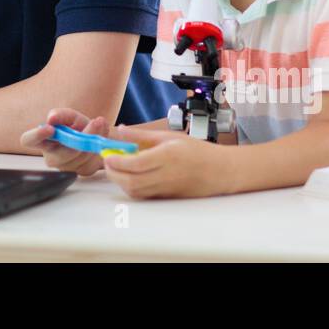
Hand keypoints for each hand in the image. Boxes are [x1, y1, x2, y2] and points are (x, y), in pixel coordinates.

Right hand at [20, 108, 108, 176]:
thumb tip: (51, 118)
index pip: (28, 140)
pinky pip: (92, 160)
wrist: (94, 136)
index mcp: (43, 141)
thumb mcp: (69, 116)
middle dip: (79, 139)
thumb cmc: (75, 126)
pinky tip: (101, 137)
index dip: (36, 135)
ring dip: (93, 139)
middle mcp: (52, 157)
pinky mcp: (83, 171)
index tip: (50, 128)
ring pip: (80, 157)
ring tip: (100, 123)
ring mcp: (67, 167)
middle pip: (61, 155)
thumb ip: (61, 115)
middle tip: (94, 122)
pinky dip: (99, 146)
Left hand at [102, 125, 229, 198]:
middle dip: (114, 174)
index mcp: (167, 156)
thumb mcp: (169, 137)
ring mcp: (167, 189)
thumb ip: (142, 136)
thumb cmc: (197, 151)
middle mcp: (166, 175)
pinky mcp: (168, 198)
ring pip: (136, 191)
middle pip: (131, 181)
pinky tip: (131, 176)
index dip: (117, 161)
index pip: (135, 163)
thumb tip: (121, 131)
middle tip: (108, 162)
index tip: (108, 155)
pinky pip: (144, 196)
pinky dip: (132, 188)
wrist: (220, 171)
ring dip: (121, 181)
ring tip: (118, 168)